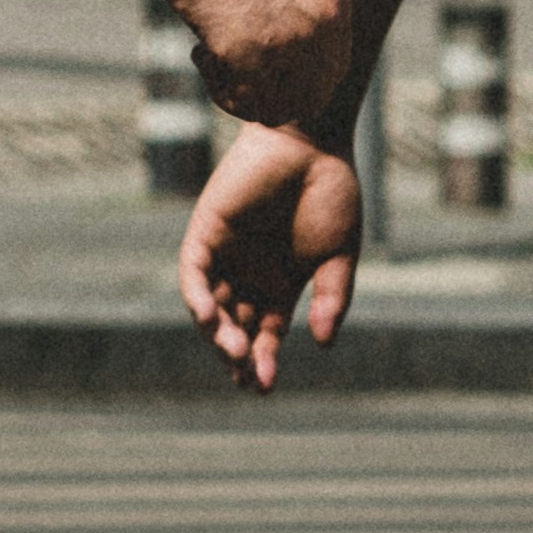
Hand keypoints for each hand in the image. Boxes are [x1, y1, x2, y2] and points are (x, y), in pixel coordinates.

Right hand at [152, 0, 364, 142]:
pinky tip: (201, 52)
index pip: (333, 68)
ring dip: (241, 95)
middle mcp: (322, 24)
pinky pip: (242, 101)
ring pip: (277, 108)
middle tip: (234, 71)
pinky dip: (219, 89)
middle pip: (312, 98)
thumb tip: (273, 23)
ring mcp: (288, 41)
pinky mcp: (249, 53)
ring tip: (214, 59)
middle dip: (271, 96)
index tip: (263, 70)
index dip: (297, 81)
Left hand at [175, 124, 364, 388]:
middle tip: (248, 378)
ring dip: (219, 333)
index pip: (265, 334)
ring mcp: (226, 255)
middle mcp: (249, 274)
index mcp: (280, 285)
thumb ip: (330, 298)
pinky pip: (194, 274)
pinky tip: (211, 319)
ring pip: (213, 307)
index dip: (264, 361)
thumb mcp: (338, 256)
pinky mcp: (206, 232)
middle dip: (240, 355)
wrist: (312, 144)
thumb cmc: (331, 194)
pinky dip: (199, 298)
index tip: (265, 388)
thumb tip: (324, 344)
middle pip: (236, 327)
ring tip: (235, 354)